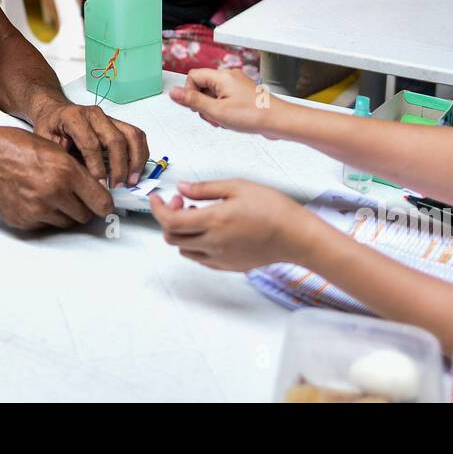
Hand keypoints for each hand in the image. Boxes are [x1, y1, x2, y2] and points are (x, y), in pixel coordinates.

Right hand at [0, 127, 112, 228]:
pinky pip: (45, 225)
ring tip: (49, 194)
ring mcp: (38, 210)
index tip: (103, 204)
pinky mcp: (24, 221)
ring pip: (65, 222)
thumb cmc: (17, 147)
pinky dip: (44, 216)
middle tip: (73, 196)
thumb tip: (96, 189)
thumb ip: (78, 171)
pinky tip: (33, 198)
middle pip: (84, 216)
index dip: (104, 204)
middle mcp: (54, 193)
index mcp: (66, 172)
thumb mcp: (56, 150)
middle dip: (82, 207)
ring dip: (63, 212)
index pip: (101, 202)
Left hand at [30, 100, 148, 186]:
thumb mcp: (45, 142)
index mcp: (73, 117)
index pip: (91, 143)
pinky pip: (136, 135)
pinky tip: (136, 171)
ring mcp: (109, 117)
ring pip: (131, 135)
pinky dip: (141, 153)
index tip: (100, 187)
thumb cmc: (49, 128)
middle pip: (115, 139)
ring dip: (135, 160)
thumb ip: (60, 158)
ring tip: (131, 181)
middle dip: (118, 167)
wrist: (55, 111)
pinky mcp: (118, 123)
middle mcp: (94, 114)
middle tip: (116, 188)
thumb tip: (78, 182)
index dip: (97, 167)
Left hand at [150, 179, 321, 271]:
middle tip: (182, 201)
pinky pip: (201, 259)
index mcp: (213, 221)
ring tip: (199, 214)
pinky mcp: (229, 266)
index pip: (170, 221)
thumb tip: (181, 188)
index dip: (158, 209)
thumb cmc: (273, 208)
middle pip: (172, 238)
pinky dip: (196, 244)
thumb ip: (205, 188)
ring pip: (185, 250)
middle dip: (169, 218)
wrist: (297, 236)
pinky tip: (210, 230)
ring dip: (182, 232)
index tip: (156, 198)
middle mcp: (212, 244)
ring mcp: (220, 258)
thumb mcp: (238, 187)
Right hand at [168, 68, 282, 136]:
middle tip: (214, 116)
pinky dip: (223, 111)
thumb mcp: (216, 111)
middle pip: (202, 86)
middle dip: (203, 104)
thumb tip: (174, 92)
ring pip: (213, 95)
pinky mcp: (242, 94)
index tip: (197, 108)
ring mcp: (236, 85)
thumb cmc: (253, 115)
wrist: (279, 121)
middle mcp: (229, 77)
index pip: (193, 76)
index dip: (190, 93)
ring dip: (213, 110)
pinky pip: (224, 100)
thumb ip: (193, 101)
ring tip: (224, 120)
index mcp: (222, 76)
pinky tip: (232, 121)